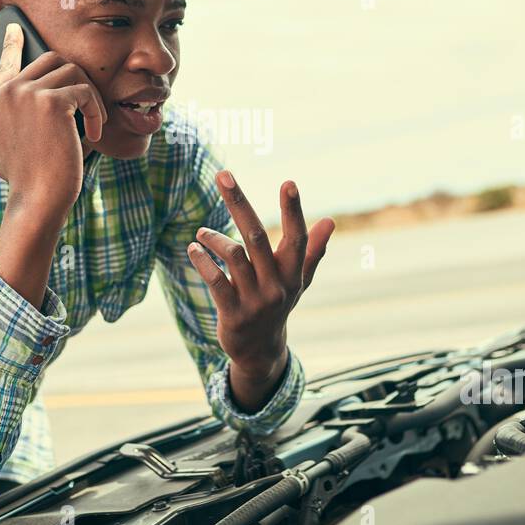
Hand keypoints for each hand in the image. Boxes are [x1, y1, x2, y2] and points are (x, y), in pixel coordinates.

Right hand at [0, 22, 108, 219]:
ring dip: (88, 97)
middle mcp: (3, 92)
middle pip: (49, 61)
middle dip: (73, 81)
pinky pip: (84, 91)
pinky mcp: (51, 101)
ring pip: (71, 72)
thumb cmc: (23, 179)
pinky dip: (96, 112)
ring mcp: (26, 94)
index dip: (12, 42)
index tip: (16, 28)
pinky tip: (94, 134)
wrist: (38, 198)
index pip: (4, 61)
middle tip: (84, 105)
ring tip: (92, 123)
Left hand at [187, 170, 334, 380]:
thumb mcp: (299, 280)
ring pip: (233, 255)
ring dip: (213, 238)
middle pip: (256, 236)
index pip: (296, 237)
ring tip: (201, 233)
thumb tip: (331, 220)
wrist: (260, 350)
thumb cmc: (279, 304)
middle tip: (223, 174)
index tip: (288, 182)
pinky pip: (215, 280)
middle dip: (239, 202)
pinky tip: (193, 249)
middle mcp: (277, 285)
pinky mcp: (233, 313)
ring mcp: (255, 300)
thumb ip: (313, 250)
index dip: (293, 210)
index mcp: (293, 273)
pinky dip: (202, 260)